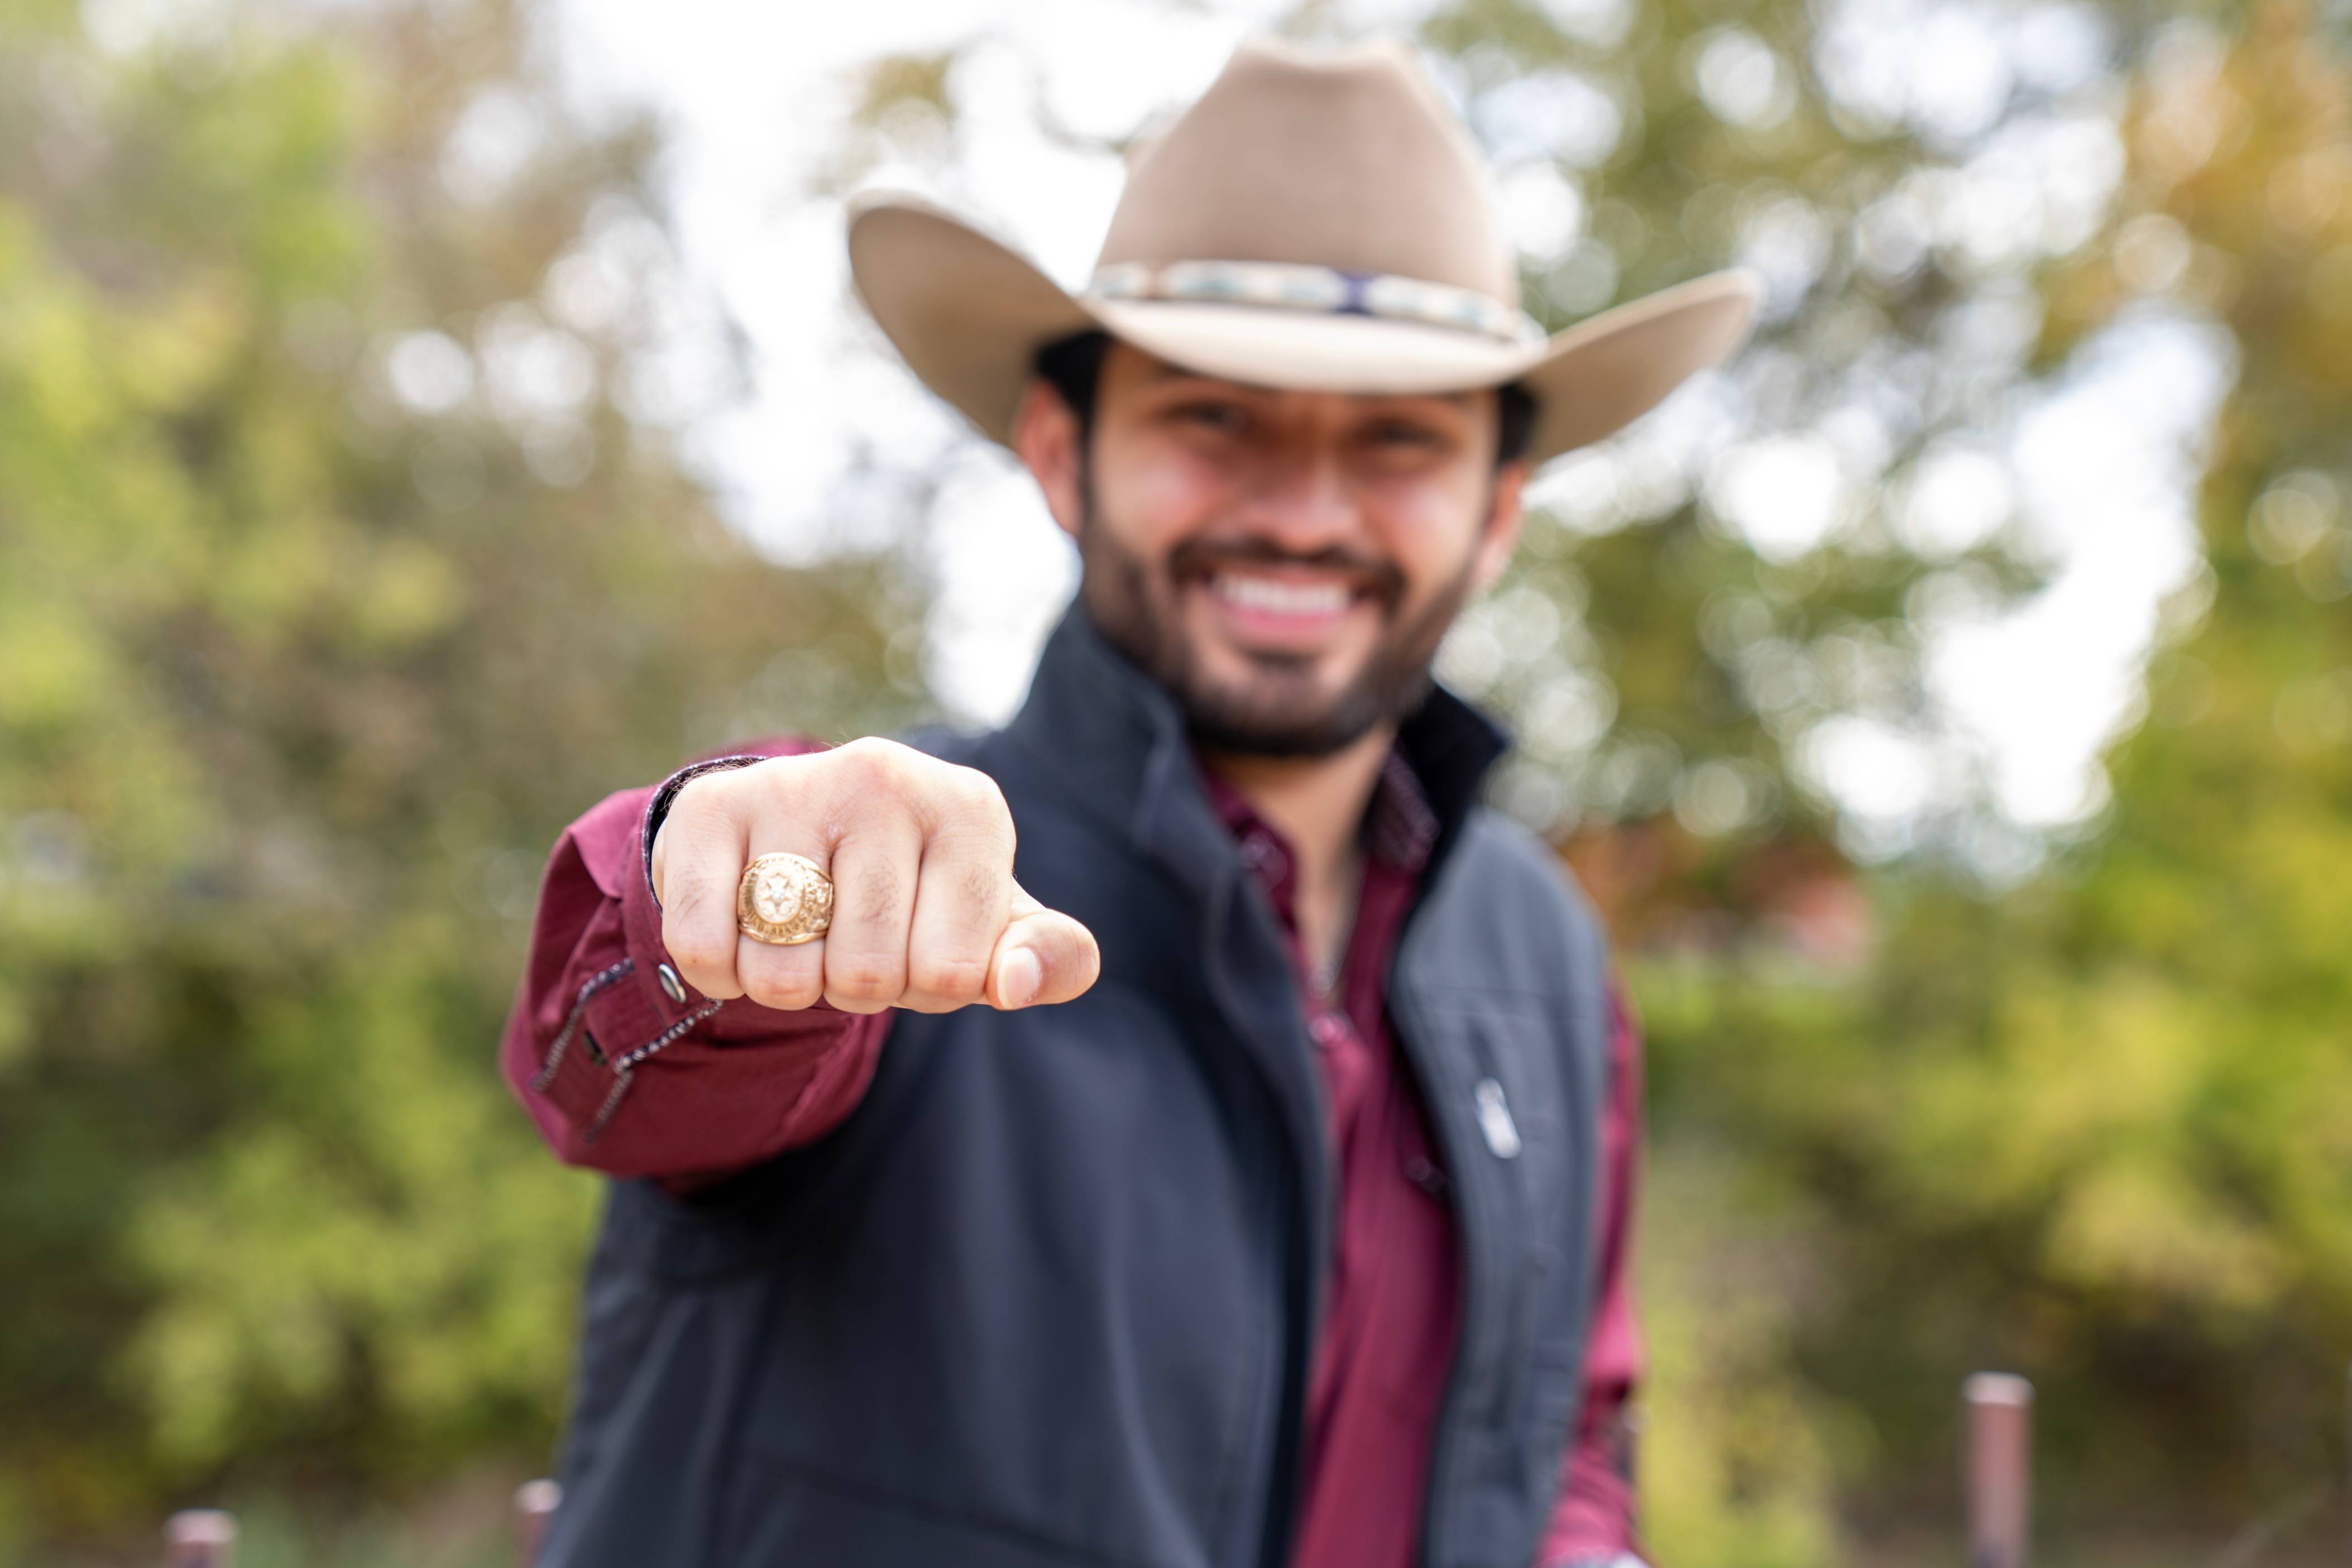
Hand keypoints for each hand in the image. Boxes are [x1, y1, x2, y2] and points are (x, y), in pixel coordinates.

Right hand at [649, 739, 1099, 1014]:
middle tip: (852, 940)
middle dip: (857, 988)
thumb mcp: (995, 926)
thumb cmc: (916, 896)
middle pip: (865, 975)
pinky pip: (704, 950)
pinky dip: (720, 974)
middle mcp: (887, 776)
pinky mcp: (712, 806)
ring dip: (788, 985)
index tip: (920, 943)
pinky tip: (741, 932)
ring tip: (802, 932)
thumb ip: (1047, 958)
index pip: (952, 973)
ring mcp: (794, 784)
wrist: (798, 833)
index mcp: (970, 809)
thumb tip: (1013, 984)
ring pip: (783, 972)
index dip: (929, 987)